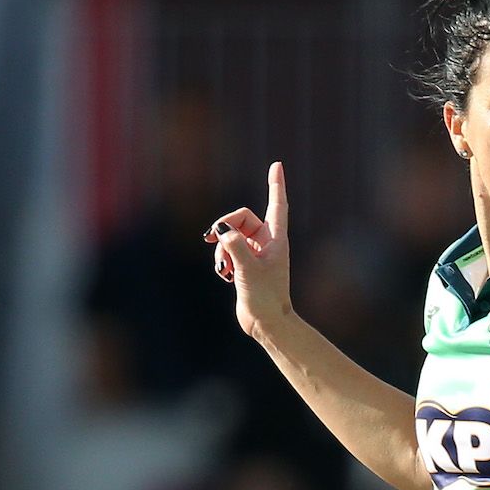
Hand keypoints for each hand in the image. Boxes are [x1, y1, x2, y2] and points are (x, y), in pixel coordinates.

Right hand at [205, 162, 291, 342]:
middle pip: (242, 219)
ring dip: (221, 248)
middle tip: (213, 238)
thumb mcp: (248, 270)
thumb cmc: (265, 299)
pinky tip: (223, 274)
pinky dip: (221, 259)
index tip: (277, 165)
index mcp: (276, 240)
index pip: (276, 205)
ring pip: (231, 236)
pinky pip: (227, 251)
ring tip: (223, 267)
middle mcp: (267, 244)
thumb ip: (235, 246)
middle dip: (225, 226)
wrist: (266, 324)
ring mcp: (255, 255)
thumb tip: (222, 231)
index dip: (276, 184)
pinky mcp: (245, 267)